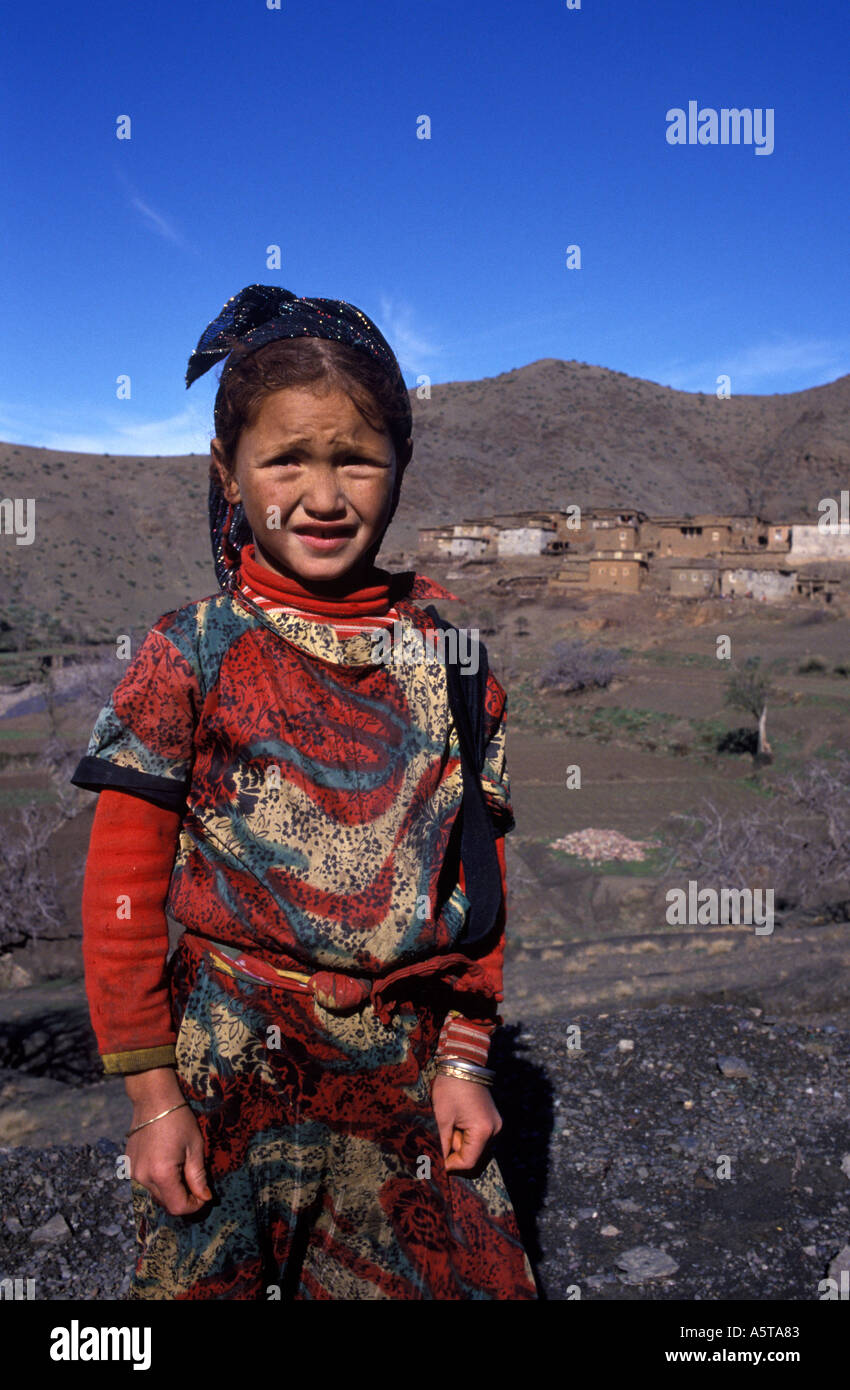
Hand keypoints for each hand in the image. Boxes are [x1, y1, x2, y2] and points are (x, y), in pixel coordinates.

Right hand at [124, 1067, 211, 1215]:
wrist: (153, 1099)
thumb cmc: (178, 1120)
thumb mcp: (194, 1147)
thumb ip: (198, 1176)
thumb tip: (204, 1198)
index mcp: (161, 1174)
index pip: (177, 1206)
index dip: (193, 1206)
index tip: (203, 1196)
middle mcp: (143, 1177)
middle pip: (165, 1203)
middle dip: (183, 1199)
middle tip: (196, 1184)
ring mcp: (133, 1172)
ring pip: (155, 1194)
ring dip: (170, 1190)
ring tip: (182, 1170)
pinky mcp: (129, 1166)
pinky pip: (146, 1182)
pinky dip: (159, 1181)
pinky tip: (168, 1163)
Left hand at [431, 1072, 502, 1173]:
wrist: (463, 1063)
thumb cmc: (451, 1088)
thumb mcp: (442, 1118)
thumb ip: (443, 1144)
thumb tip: (440, 1163)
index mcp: (483, 1130)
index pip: (468, 1161)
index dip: (451, 1165)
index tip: (438, 1161)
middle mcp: (494, 1130)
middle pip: (473, 1155)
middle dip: (455, 1151)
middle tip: (443, 1134)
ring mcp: (494, 1124)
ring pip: (474, 1146)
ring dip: (460, 1141)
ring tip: (450, 1124)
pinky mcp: (491, 1119)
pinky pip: (477, 1136)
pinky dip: (465, 1134)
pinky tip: (456, 1121)